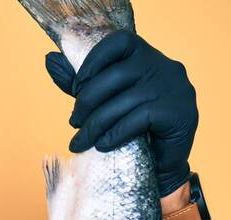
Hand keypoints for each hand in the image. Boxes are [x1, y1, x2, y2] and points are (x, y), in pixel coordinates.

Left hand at [45, 29, 197, 196]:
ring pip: (126, 100)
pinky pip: (140, 118)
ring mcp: (176, 89)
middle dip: (88, 100)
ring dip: (96, 124)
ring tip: (81, 141)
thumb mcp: (104, 102)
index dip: (93, 61)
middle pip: (118, 74)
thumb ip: (81, 83)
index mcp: (148, 56)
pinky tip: (103, 146)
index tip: (75, 88)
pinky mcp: (180, 113)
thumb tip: (50, 59)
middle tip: (74, 122)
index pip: (119, 41)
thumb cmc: (132, 131)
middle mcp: (165, 67)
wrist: (162, 167)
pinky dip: (116, 133)